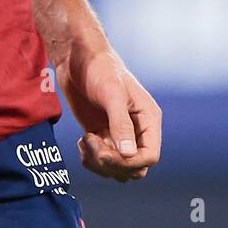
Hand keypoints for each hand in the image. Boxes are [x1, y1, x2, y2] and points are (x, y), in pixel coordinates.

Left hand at [57, 46, 160, 182]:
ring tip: (86, 141)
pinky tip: (81, 142)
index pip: (150, 156)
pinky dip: (90, 160)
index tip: (106, 153)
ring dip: (99, 163)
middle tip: (92, 143)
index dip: (130, 162)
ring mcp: (118, 135)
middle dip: (112, 164)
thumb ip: (121, 124)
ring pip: (117, 169)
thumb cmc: (99, 68)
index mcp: (148, 119)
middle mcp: (137, 130)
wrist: (76, 58)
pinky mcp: (101, 136)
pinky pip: (101, 162)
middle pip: (134, 168)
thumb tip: (128, 154)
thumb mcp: (112, 93)